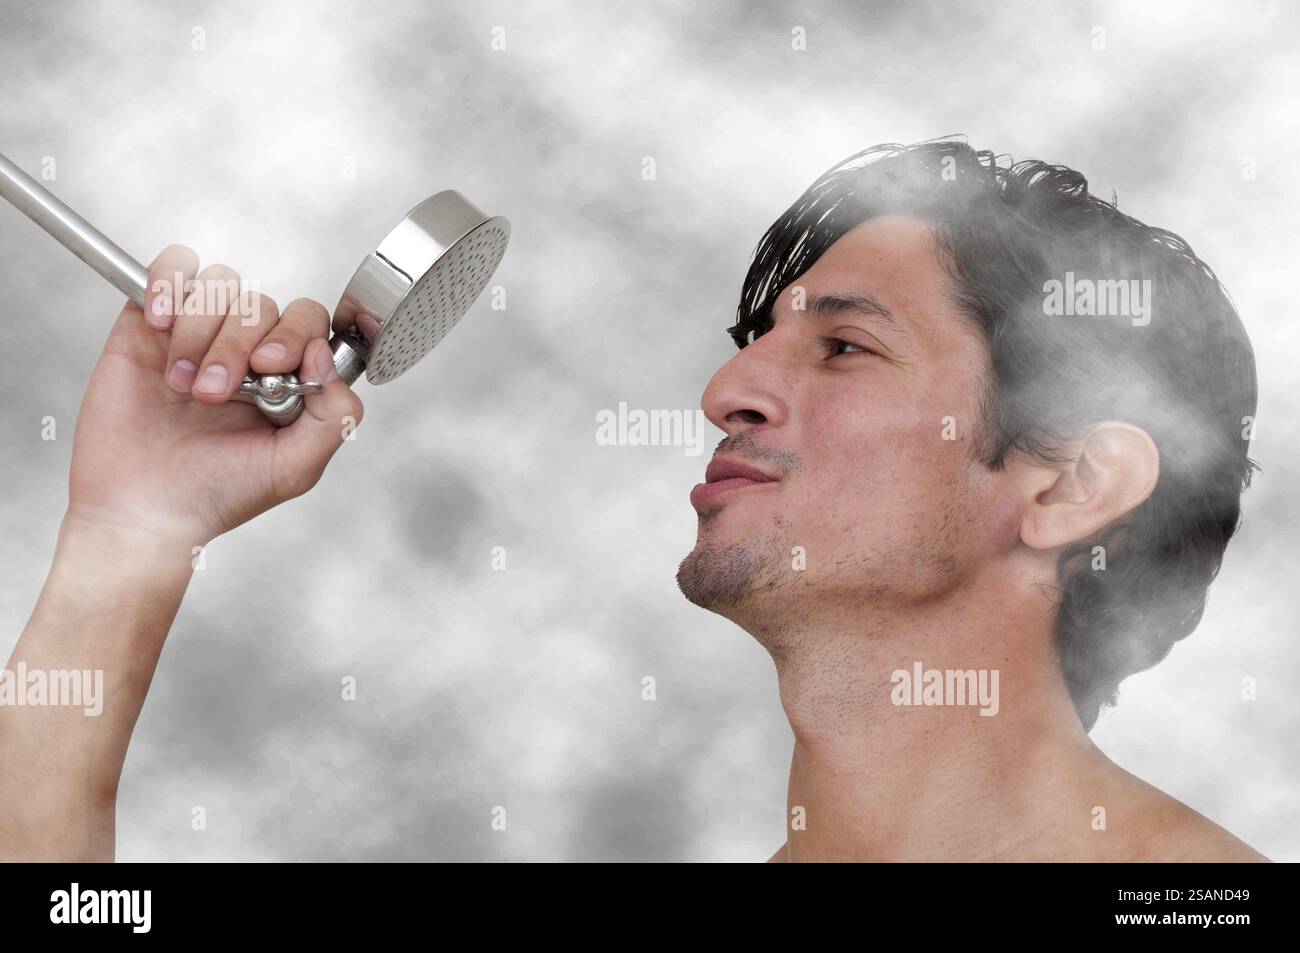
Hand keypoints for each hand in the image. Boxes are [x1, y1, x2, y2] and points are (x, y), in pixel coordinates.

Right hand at [66, 244, 363, 547]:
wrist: (143, 509)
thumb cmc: (218, 494)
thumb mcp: (296, 467)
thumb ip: (334, 415)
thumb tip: (326, 356)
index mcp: (286, 377)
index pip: (308, 321)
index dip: (296, 334)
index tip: (273, 367)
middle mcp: (246, 350)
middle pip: (262, 303)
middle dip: (239, 344)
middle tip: (217, 393)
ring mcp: (198, 334)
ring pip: (220, 284)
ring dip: (202, 331)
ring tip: (182, 386)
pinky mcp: (148, 325)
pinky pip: (172, 269)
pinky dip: (168, 285)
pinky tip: (159, 327)